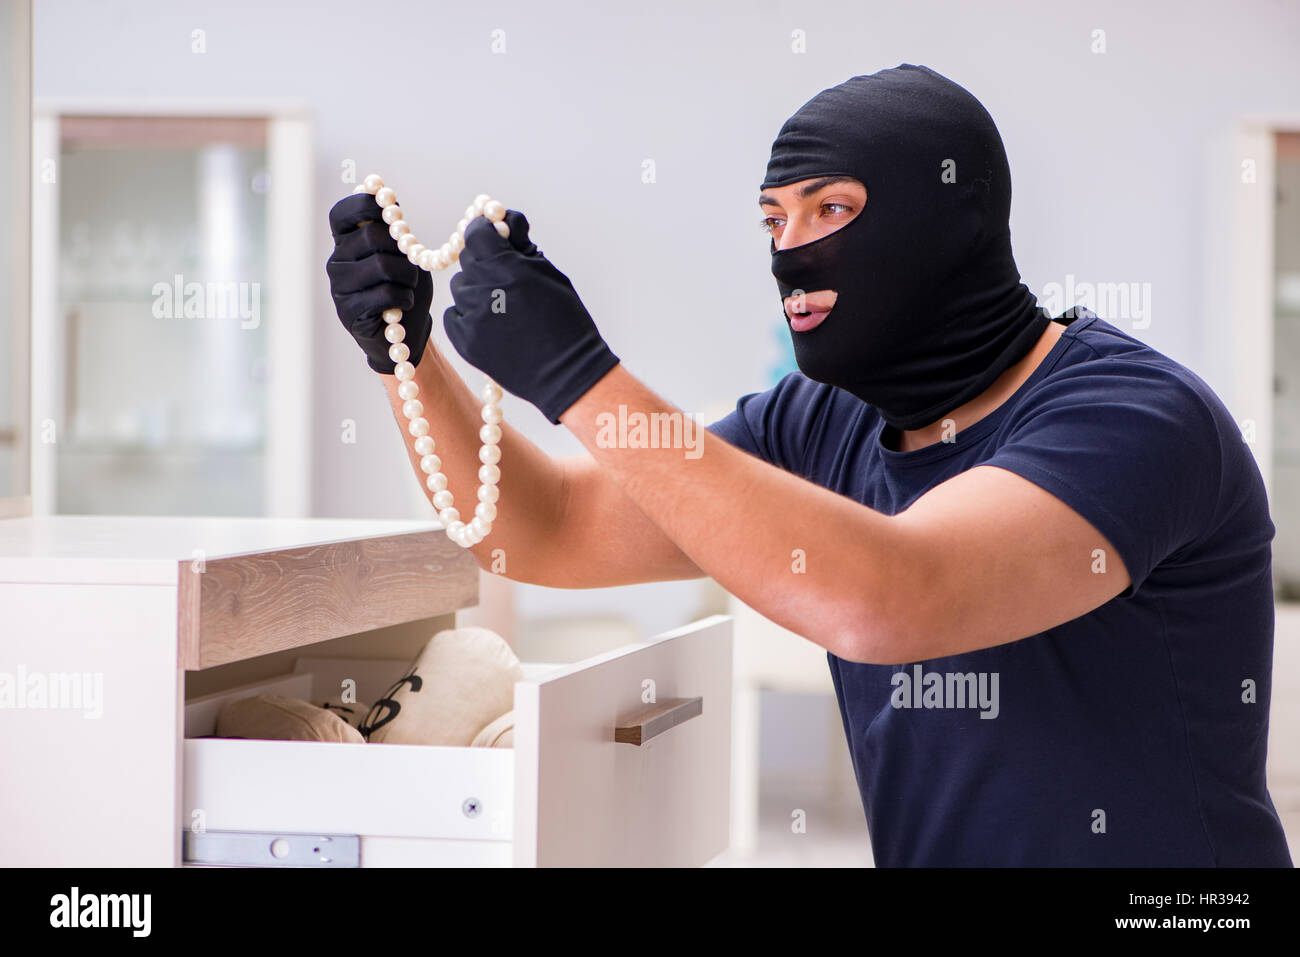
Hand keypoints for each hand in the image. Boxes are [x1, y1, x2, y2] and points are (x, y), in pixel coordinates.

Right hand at [326, 192, 432, 373]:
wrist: (406, 334)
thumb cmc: (404, 290)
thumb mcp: (402, 256)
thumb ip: (392, 232)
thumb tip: (388, 200)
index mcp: (346, 243)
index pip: (341, 213)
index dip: (364, 204)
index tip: (391, 208)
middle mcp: (337, 262)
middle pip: (370, 236)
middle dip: (402, 249)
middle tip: (413, 266)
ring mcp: (339, 287)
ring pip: (380, 266)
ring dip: (407, 277)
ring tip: (410, 288)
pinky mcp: (348, 311)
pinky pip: (383, 293)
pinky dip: (404, 298)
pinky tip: (404, 305)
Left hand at [443, 210, 619, 423]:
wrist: (566, 372)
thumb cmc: (565, 320)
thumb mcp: (550, 273)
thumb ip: (521, 245)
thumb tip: (502, 221)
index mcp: (507, 268)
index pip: (476, 233)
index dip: (485, 231)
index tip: (494, 237)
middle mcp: (484, 290)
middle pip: (468, 260)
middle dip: (485, 263)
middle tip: (506, 279)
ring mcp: (471, 317)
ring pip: (461, 288)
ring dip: (477, 290)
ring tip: (503, 308)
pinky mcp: (464, 341)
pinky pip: (454, 315)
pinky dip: (469, 315)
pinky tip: (492, 324)